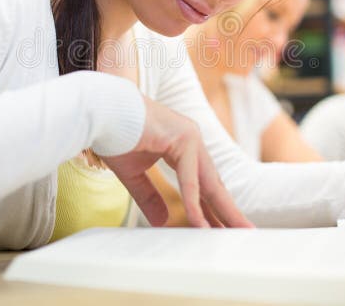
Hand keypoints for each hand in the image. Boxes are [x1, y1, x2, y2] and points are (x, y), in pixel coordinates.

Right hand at [103, 96, 252, 228]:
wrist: (99, 112)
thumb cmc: (114, 136)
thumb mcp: (134, 174)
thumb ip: (149, 196)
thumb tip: (163, 221)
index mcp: (182, 144)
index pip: (202, 181)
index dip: (212, 206)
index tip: (222, 228)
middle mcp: (191, 139)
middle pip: (213, 182)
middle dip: (227, 210)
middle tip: (244, 232)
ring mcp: (190, 136)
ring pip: (209, 182)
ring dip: (222, 210)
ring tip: (236, 232)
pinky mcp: (183, 137)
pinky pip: (189, 178)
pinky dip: (194, 202)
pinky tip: (200, 224)